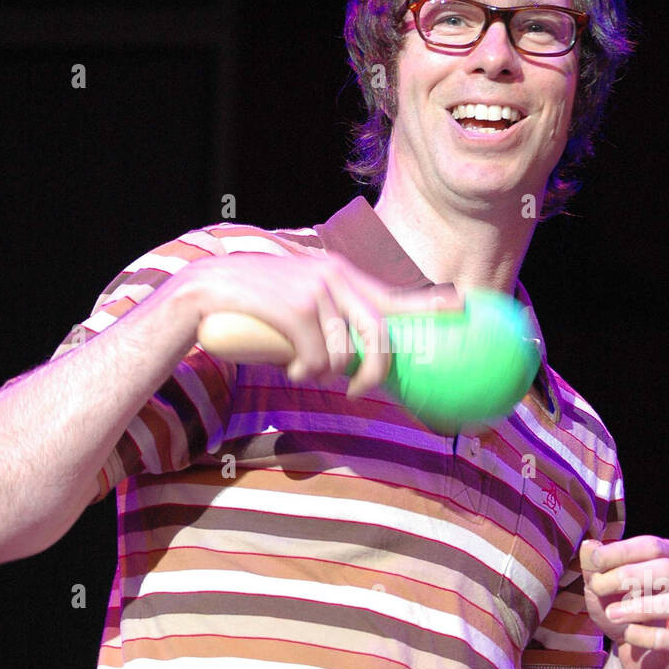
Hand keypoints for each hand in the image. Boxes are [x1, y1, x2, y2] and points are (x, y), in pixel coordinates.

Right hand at [171, 250, 462, 398]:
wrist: (204, 291)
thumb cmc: (254, 307)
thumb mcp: (299, 302)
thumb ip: (330, 321)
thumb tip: (356, 365)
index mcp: (341, 276)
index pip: (395, 292)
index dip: (432, 302)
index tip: (464, 306)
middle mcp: (335, 278)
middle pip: (378, 335)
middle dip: (374, 373)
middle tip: (357, 392)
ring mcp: (315, 291)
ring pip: (342, 354)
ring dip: (323, 372)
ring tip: (299, 365)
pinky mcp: (294, 308)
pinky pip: (315, 358)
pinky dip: (303, 372)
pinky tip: (288, 366)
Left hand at [579, 535, 668, 668]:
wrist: (632, 650)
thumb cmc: (620, 607)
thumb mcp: (601, 586)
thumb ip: (594, 566)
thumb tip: (589, 545)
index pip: (652, 546)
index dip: (621, 552)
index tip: (594, 561)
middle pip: (668, 569)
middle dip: (628, 577)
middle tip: (597, 587)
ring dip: (642, 607)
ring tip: (611, 612)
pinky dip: (650, 637)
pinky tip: (628, 634)